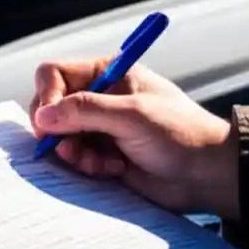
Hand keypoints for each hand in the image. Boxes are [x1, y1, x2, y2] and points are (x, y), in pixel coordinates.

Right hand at [29, 60, 239, 218]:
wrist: (207, 175)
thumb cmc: (180, 135)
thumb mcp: (132, 116)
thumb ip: (84, 111)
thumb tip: (42, 117)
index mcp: (107, 73)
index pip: (54, 74)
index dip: (47, 97)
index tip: (50, 123)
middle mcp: (99, 97)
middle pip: (50, 107)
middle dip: (58, 131)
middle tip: (72, 147)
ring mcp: (99, 127)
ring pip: (59, 137)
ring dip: (75, 153)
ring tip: (101, 162)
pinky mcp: (101, 154)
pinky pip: (74, 159)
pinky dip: (87, 167)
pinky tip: (113, 169)